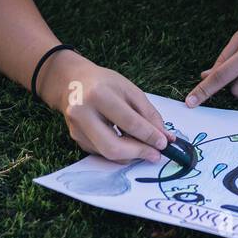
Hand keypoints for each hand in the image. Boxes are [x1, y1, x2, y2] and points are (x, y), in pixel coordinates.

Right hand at [39, 51, 174, 161]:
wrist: (72, 82)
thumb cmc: (104, 84)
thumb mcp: (130, 90)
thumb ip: (148, 114)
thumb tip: (164, 138)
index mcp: (98, 95)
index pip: (129, 122)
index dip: (149, 136)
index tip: (164, 144)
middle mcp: (82, 113)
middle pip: (113, 146)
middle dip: (139, 153)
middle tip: (155, 155)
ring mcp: (77, 129)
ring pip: (108, 154)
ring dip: (131, 155)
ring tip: (144, 148)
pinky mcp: (76, 139)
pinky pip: (102, 152)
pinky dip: (119, 151)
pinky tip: (127, 143)